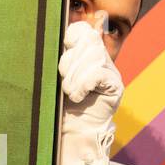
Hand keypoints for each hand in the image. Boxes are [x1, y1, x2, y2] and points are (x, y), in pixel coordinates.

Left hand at [58, 13, 122, 127]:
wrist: (71, 134)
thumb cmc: (58, 107)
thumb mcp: (53, 78)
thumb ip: (55, 59)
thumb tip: (48, 37)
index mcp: (83, 54)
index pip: (83, 30)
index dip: (73, 35)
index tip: (64, 47)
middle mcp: (99, 60)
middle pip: (88, 42)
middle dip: (70, 62)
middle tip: (64, 84)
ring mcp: (110, 72)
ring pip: (94, 57)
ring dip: (76, 77)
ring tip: (69, 93)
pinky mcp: (115, 87)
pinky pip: (99, 74)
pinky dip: (84, 84)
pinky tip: (78, 97)